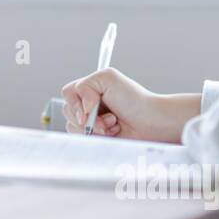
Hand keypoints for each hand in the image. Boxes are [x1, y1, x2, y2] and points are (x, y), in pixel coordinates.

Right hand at [60, 68, 199, 143]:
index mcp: (90, 88)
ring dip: (96, 127)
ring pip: (73, 127)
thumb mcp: (107, 78)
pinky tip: (113, 132)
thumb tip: (80, 110)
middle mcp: (88, 104)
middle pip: (68, 111)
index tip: (92, 106)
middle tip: (110, 116)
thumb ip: (85, 86)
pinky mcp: (95, 137)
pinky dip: (98, 137)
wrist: (150, 122)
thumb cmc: (134, 100)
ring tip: (113, 124)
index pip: (68, 93)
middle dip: (89, 117)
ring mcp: (91, 122)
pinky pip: (82, 139)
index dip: (77, 102)